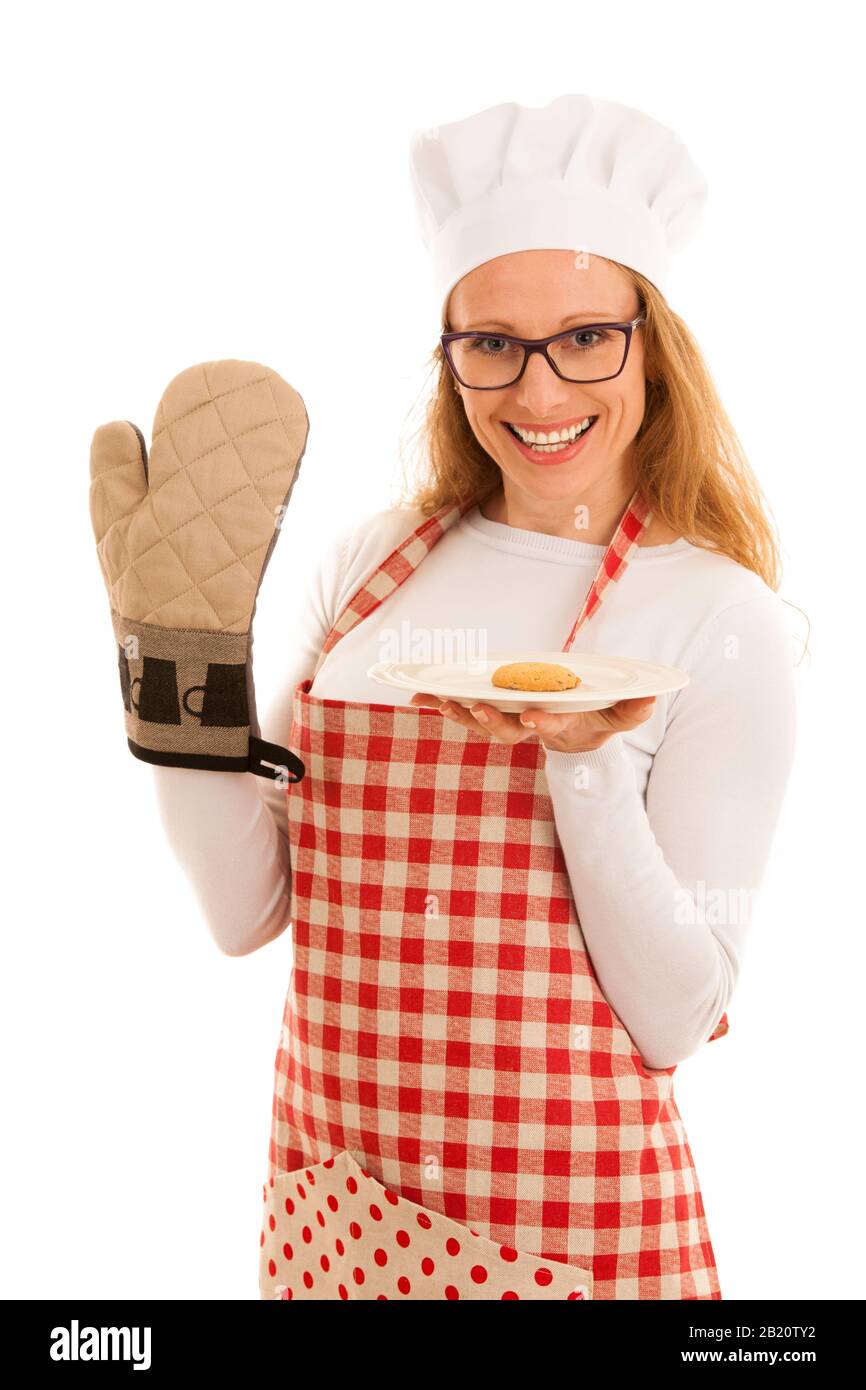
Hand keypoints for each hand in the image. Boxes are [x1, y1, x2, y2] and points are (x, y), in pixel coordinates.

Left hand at [409, 692, 656, 751]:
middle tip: (475, 708)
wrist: (574, 736)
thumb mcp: (617, 717)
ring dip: (459, 714)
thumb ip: (631, 711)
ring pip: (481, 722)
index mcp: (559, 725)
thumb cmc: (595, 720)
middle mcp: (529, 727)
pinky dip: (442, 705)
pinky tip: (418, 697)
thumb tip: (650, 700)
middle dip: (491, 721)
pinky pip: (465, 710)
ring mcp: (508, 722)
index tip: (534, 716)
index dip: (542, 722)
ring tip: (438, 702)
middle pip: (507, 730)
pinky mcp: (492, 713)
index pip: (551, 725)